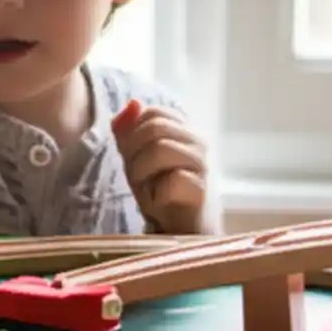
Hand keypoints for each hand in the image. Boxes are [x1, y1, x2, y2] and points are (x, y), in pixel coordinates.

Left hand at [111, 99, 209, 233]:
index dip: (133, 133)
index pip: (152, 112)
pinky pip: (172, 180)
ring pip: (160, 149)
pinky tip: (161, 202)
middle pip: (154, 128)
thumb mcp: (135, 157)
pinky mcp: (201, 189)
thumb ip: (129, 130)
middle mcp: (198, 140)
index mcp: (183, 128)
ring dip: (142, 174)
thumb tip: (133, 103)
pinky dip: (157, 194)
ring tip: (149, 190)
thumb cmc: (158, 189)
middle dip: (134, 155)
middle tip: (140, 178)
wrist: (180, 228)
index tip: (135, 157)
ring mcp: (202, 164)